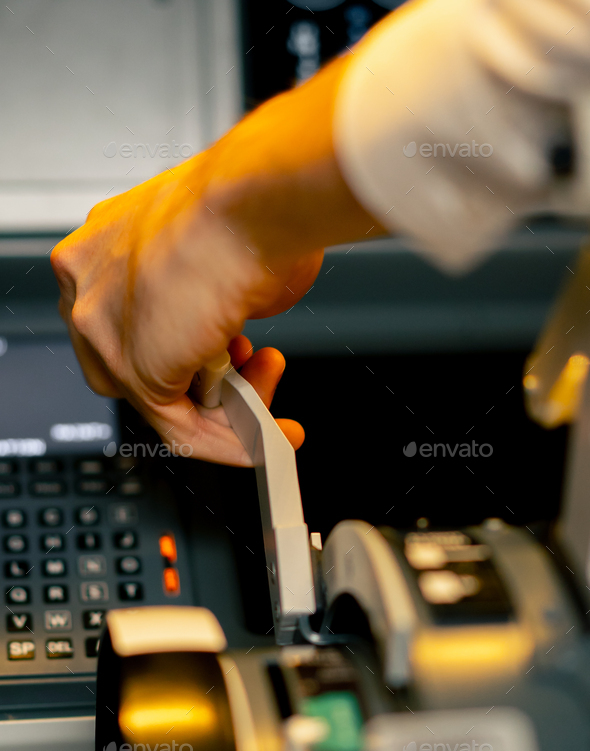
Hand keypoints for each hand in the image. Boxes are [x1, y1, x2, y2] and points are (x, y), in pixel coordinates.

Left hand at [51, 55, 379, 464]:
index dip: (191, 348)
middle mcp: (90, 279)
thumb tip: (231, 330)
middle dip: (206, 380)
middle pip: (138, 362)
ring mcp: (100, 323)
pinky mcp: (133, 368)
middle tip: (253, 372)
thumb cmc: (253, 205)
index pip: (134, 321)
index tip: (230, 358)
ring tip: (269, 388)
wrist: (259, 200)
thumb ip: (210, 301)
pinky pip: (178, 426)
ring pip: (158, 398)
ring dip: (226, 410)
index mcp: (108, 242)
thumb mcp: (223, 255)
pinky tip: (267, 436)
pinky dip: (228, 441)